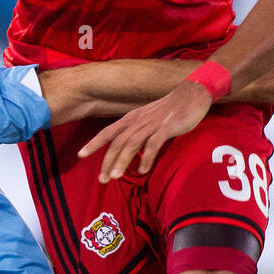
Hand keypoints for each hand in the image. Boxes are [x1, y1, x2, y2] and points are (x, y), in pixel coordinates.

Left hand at [80, 79, 212, 181]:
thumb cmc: (170, 110)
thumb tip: (129, 154)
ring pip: (132, 144)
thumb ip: (137, 134)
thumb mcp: (148, 119)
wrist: (192, 94)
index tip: (80, 155)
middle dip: (107, 161)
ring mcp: (152, 124)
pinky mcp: (167, 127)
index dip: (94, 143)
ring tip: (115, 177)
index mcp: (132, 118)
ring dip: (122, 161)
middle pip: (117, 142)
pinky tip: (142, 170)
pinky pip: (153, 144)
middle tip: (102, 179)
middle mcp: (138, 121)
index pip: (108, 132)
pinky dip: (146, 157)